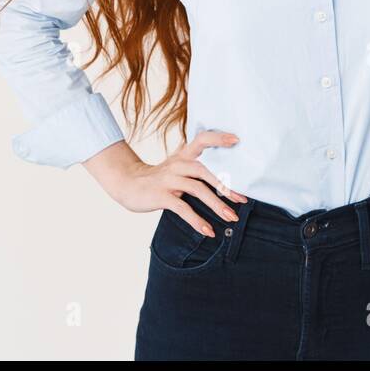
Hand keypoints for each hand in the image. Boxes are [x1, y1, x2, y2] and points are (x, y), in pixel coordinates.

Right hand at [113, 130, 247, 236]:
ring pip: (197, 189)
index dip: (219, 138)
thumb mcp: (176, 167)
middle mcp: (177, 164)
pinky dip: (197, 221)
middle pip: (205, 169)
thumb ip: (196, 167)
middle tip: (243, 199)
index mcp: (183, 154)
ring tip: (231, 218)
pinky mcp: (160, 195)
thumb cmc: (158, 178)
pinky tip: (208, 231)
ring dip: (216, 204)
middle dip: (226, 185)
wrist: (126, 183)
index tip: (237, 140)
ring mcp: (168, 179)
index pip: (202, 139)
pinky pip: (182, 208)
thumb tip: (227, 179)